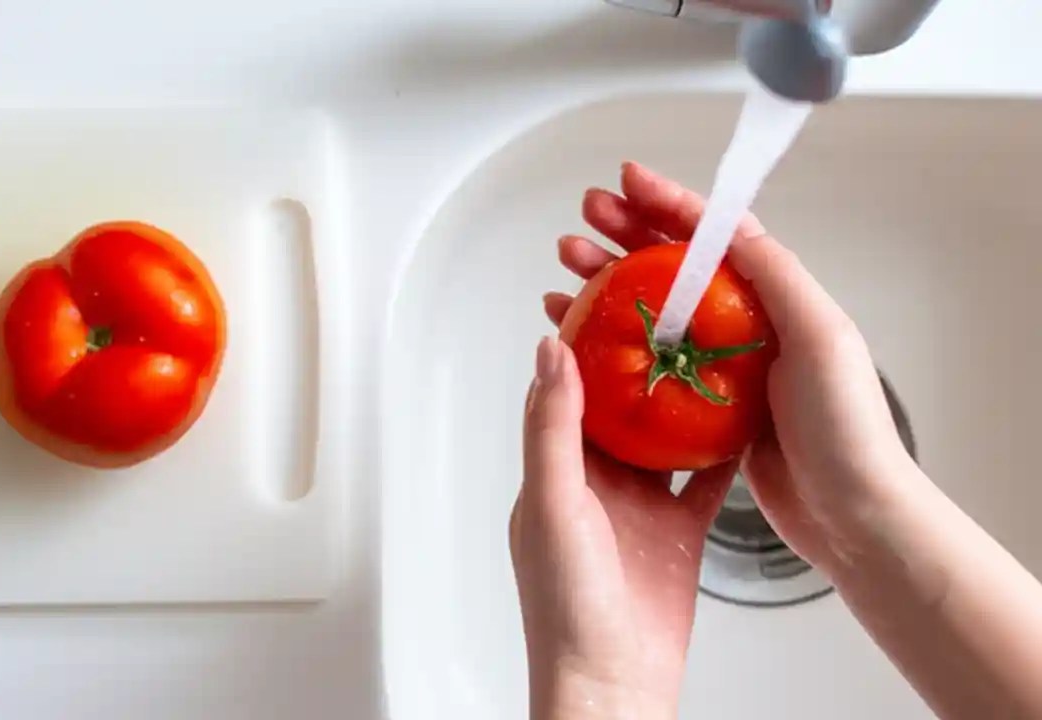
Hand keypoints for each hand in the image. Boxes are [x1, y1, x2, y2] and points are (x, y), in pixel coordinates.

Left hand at [510, 224, 737, 717]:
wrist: (615, 681)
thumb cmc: (568, 605)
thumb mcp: (553, 503)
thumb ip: (552, 427)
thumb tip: (550, 350)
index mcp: (557, 471)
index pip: (568, 391)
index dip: (587, 344)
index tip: (610, 299)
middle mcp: (596, 483)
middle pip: (624, 406)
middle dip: (647, 363)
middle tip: (677, 316)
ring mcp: (640, 506)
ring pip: (667, 436)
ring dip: (688, 398)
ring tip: (715, 350)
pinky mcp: (679, 531)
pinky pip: (705, 479)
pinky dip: (723, 449)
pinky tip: (746, 417)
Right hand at [576, 162, 919, 573]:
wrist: (852, 513)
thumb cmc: (847, 430)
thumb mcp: (821, 337)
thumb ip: (777, 277)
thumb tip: (729, 224)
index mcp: (775, 297)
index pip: (715, 234)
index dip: (668, 202)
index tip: (626, 180)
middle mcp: (746, 324)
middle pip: (673, 264)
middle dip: (625, 232)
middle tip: (584, 218)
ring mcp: (722, 365)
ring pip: (652, 307)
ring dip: (607, 281)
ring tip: (567, 269)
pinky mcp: (704, 406)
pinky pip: (647, 360)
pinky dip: (610, 341)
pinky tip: (579, 337)